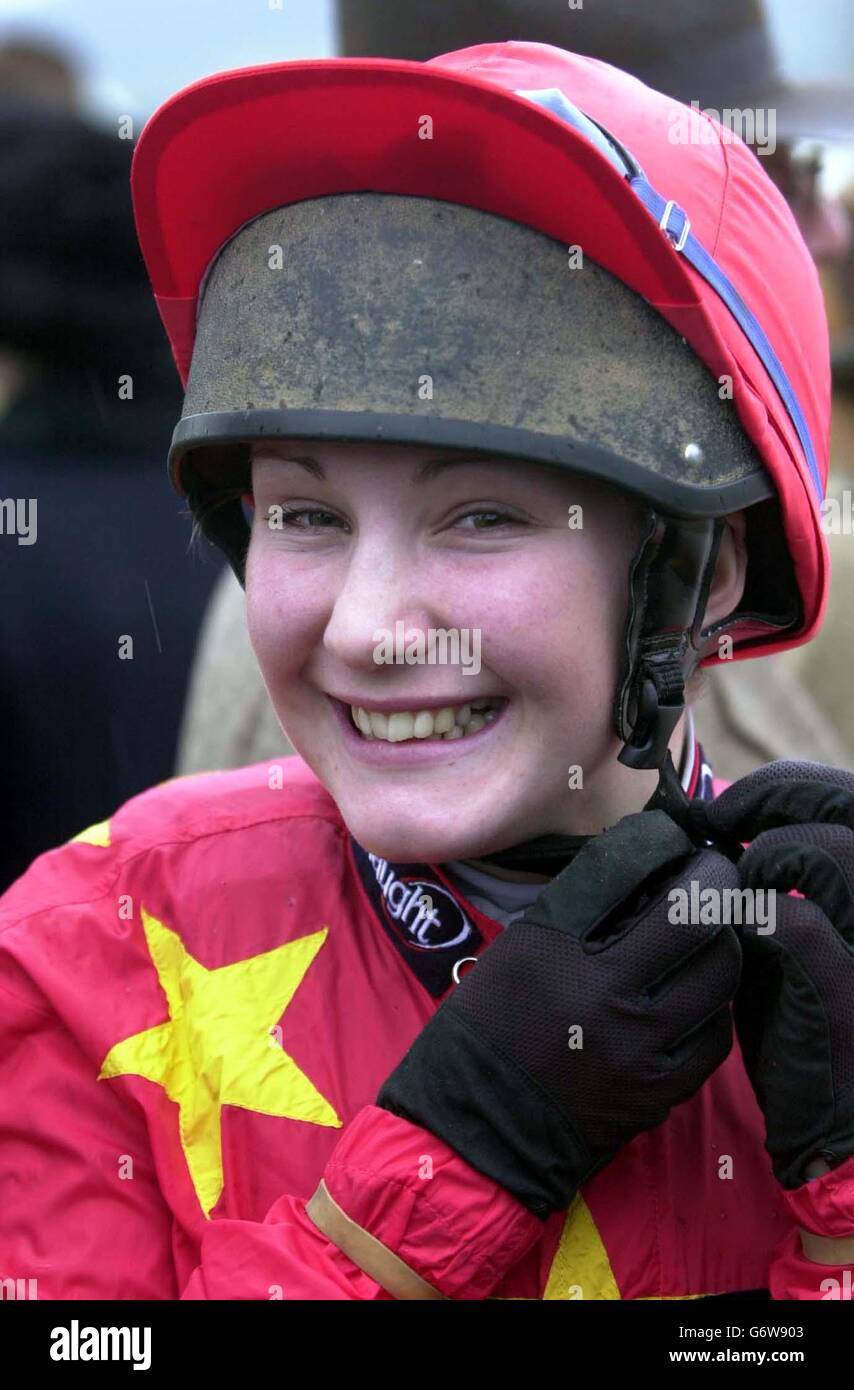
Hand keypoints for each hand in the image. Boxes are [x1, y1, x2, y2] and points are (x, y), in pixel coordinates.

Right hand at [377, 809, 741, 1217]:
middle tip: (708, 872)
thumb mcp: (518, 948)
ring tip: (705, 932)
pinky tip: (695, 992)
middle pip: (693, 910)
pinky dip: (711, 1002)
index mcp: (551, 946)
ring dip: (719, 940)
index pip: (624, 863)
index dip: (657, 837)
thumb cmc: (490, 1027)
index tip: (668, 834)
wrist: (476, 1130)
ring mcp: (637, 1045)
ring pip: (720, 968)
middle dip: (711, 877)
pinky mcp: (660, 1090)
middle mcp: (599, 991)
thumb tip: (650, 867)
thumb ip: (582, 909)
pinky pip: (716, 1029)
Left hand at [690, 761, 853, 1188]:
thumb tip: (727, 820)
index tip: (733, 804)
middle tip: (721, 818)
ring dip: (770, 853)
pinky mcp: (852, 998)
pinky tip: (740, 925)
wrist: (840, 1130)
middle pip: (851, 809)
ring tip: (739, 879)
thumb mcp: (810, 934)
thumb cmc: (813, 1017)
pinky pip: (800, 926)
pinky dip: (758, 912)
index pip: (853, 800)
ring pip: (834, 854)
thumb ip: (786, 877)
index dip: (792, 787)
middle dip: (776, 800)